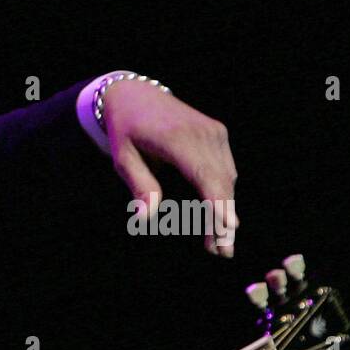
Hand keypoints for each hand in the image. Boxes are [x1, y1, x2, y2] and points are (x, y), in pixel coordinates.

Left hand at [102, 78, 239, 256]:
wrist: (136, 96)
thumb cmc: (125, 131)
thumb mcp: (123, 158)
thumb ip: (139, 186)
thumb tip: (146, 218)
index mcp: (178, 138)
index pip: (204, 176)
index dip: (217, 204)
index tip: (226, 229)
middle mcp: (203, 133)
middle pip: (221, 182)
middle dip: (223, 220)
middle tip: (222, 254)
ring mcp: (214, 132)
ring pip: (227, 179)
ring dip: (225, 210)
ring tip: (219, 245)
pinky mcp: (218, 134)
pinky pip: (225, 169)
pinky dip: (223, 194)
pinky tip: (220, 220)